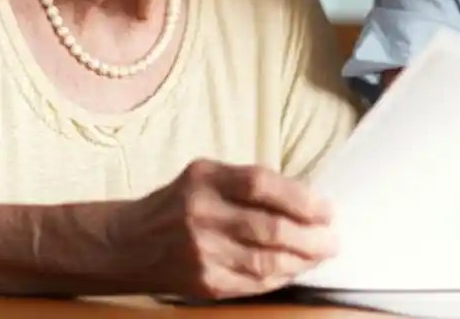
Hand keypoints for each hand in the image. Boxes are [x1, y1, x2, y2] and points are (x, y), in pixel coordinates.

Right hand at [111, 159, 336, 298]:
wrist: (126, 244)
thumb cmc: (178, 204)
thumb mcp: (206, 176)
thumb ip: (249, 184)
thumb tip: (307, 202)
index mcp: (204, 178)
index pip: (262, 185)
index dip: (301, 199)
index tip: (327, 209)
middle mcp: (201, 213)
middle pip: (270, 228)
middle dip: (311, 237)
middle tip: (333, 239)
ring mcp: (201, 252)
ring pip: (266, 260)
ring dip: (302, 260)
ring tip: (320, 255)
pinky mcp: (203, 282)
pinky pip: (253, 283)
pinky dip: (280, 277)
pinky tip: (294, 270)